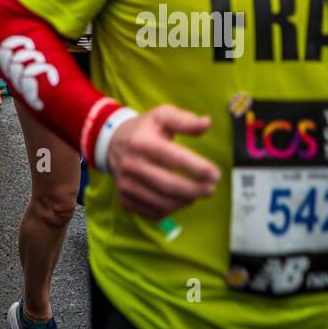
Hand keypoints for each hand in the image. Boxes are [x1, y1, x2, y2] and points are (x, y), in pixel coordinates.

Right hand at [107, 105, 219, 219]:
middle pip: (169, 185)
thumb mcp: (162, 116)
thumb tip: (207, 123)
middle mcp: (131, 165)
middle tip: (212, 188)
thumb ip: (185, 120)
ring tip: (197, 193)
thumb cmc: (144, 129)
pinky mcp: (124, 199)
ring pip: (163, 202)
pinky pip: (153, 212)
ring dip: (185, 200)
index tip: (216, 174)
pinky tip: (179, 199)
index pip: (174, 158)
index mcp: (141, 142)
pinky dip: (171, 209)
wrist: (111, 143)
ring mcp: (126, 185)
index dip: (198, 168)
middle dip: (195, 190)